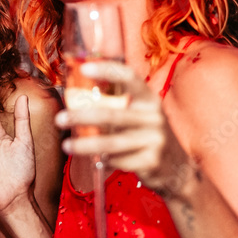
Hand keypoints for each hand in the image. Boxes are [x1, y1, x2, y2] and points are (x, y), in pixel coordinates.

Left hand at [57, 61, 192, 197]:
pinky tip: (95, 160)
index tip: (85, 68)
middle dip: (81, 117)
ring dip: (85, 145)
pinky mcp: (152, 162)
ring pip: (112, 142)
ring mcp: (155, 140)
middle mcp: (154, 117)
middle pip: (112, 115)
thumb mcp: (140, 115)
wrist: (178, 169)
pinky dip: (103, 160)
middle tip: (59, 119)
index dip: (108, 71)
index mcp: (149, 100)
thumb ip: (117, 105)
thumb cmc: (147, 135)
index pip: (130, 78)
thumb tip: (75, 95)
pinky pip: (118, 160)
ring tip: (66, 145)